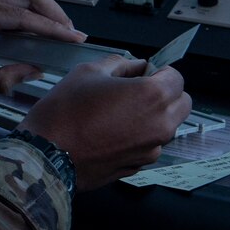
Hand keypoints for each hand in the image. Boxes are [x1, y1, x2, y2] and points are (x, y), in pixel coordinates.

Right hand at [17, 55, 191, 189]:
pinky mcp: (139, 165)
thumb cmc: (65, 112)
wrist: (48, 153)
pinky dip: (139, 136)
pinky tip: (112, 131)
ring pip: (167, 126)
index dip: (160, 71)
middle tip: (137, 89)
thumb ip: (118, 64)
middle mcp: (160, 124)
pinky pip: (149, 145)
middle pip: (182, 104)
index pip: (177, 78)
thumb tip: (134, 66)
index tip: (144, 71)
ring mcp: (151, 149)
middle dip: (166, 93)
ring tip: (120, 111)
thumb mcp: (88, 72)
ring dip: (154, 116)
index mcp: (152, 96)